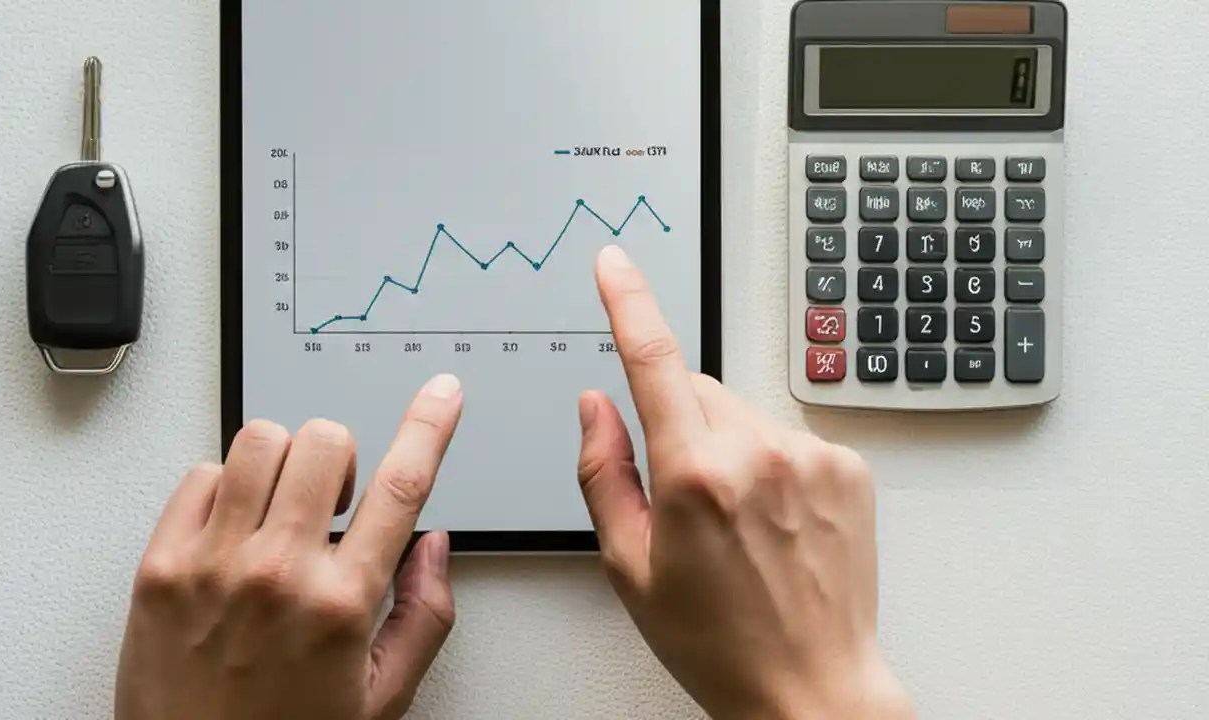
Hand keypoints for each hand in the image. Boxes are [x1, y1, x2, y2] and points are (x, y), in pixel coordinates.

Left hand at [115, 374, 464, 719]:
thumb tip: (433, 545)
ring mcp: (212, 564)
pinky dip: (225, 487)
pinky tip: (235, 527)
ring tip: (280, 505)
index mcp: (341, 605)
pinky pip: (200, 475)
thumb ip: (424, 615)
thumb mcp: (381, 696)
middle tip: (332, 495)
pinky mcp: (159, 566)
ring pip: (259, 440)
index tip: (441, 393)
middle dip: (340, 456)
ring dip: (283, 460)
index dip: (429, 427)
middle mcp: (276, 574)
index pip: (400, 488)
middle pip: (325, 441)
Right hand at [577, 247, 915, 719]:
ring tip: (738, 523)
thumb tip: (596, 406)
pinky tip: (776, 522)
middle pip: (696, 389)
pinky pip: (788, 436)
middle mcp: (759, 452)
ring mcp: (811, 456)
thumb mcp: (630, 567)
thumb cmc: (717, 642)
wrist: (813, 689)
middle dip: (677, 422)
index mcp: (695, 476)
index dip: (628, 301)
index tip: (614, 263)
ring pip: (742, 413)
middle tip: (683, 498)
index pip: (652, 360)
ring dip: (727, 445)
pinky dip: (772, 463)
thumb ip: (603, 472)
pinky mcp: (848, 466)